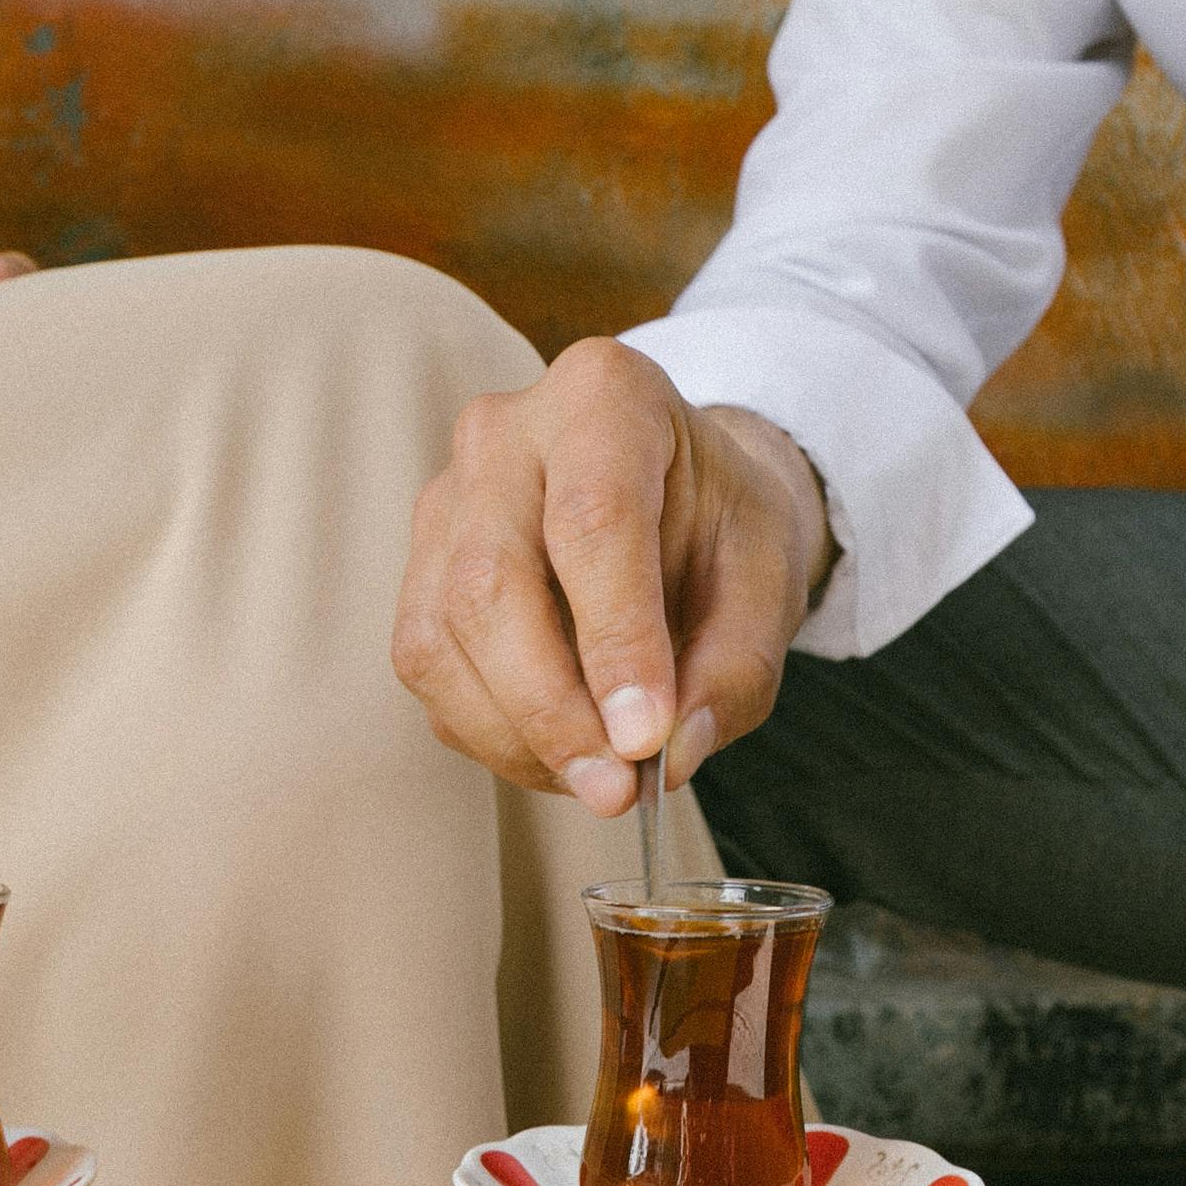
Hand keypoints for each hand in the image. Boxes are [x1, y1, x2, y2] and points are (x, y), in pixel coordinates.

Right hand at [390, 338, 833, 813]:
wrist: (672, 498)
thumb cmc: (719, 526)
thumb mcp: (769, 580)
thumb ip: (733, 666)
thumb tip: (666, 753)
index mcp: (603, 397)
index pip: (592, 522)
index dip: (615, 642)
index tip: (646, 740)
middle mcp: (501, 437)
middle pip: (489, 582)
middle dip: (550, 707)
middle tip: (614, 788)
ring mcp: (442, 503)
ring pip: (440, 637)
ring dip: (515, 734)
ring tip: (595, 780)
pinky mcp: (416, 573)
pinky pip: (428, 671)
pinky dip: (490, 732)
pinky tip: (555, 750)